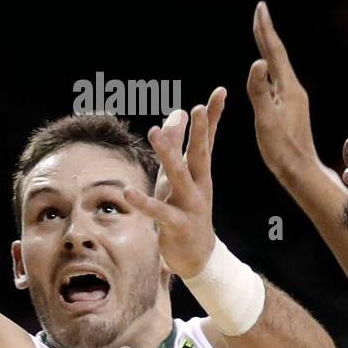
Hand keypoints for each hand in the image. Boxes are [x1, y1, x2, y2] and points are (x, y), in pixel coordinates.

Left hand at [124, 89, 225, 279]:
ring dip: (167, 153)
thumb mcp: (181, 175)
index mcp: (200, 172)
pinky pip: (159, 211)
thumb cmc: (187, 210)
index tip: (220, 92)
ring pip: (178, 176)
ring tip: (153, 131)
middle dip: (199, 132)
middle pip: (199, 154)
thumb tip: (178, 111)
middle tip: (197, 109)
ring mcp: (190, 205)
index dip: (213, 116)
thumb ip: (179, 144)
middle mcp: (199, 185)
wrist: (199, 256)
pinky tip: (126, 192)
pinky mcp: (177, 225)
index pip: (207, 139)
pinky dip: (143, 202)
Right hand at [247, 2, 319, 185]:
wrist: (300, 170)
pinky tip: (265, 69)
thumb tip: (257, 62)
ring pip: (277, 65)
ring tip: (260, 33)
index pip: (274, 52)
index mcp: (288, 88)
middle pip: (277, 55)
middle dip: (266, 32)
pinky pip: (276, 77)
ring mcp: (293, 98)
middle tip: (259, 12)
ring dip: (267, 47)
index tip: (260, 8)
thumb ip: (260, 91)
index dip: (265, 29)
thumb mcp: (267, 120)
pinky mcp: (290, 107)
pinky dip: (268, 65)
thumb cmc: (282, 149)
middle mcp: (293, 89)